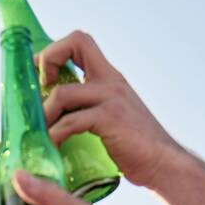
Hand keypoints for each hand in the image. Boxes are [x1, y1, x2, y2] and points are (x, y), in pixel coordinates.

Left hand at [38, 31, 177, 187]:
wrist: (164, 163)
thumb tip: (57, 115)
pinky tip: (53, 146)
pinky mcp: (110, 120)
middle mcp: (111, 80)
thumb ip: (90, 108)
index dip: (54, 52)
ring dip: (44, 114)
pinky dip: (55, 135)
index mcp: (110, 77)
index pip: (80, 41)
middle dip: (48, 59)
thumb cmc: (135, 146)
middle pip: (76, 42)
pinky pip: (71, 122)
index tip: (43, 76)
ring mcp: (112, 98)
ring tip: (40, 133)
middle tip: (39, 91)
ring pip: (63, 93)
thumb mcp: (113, 116)